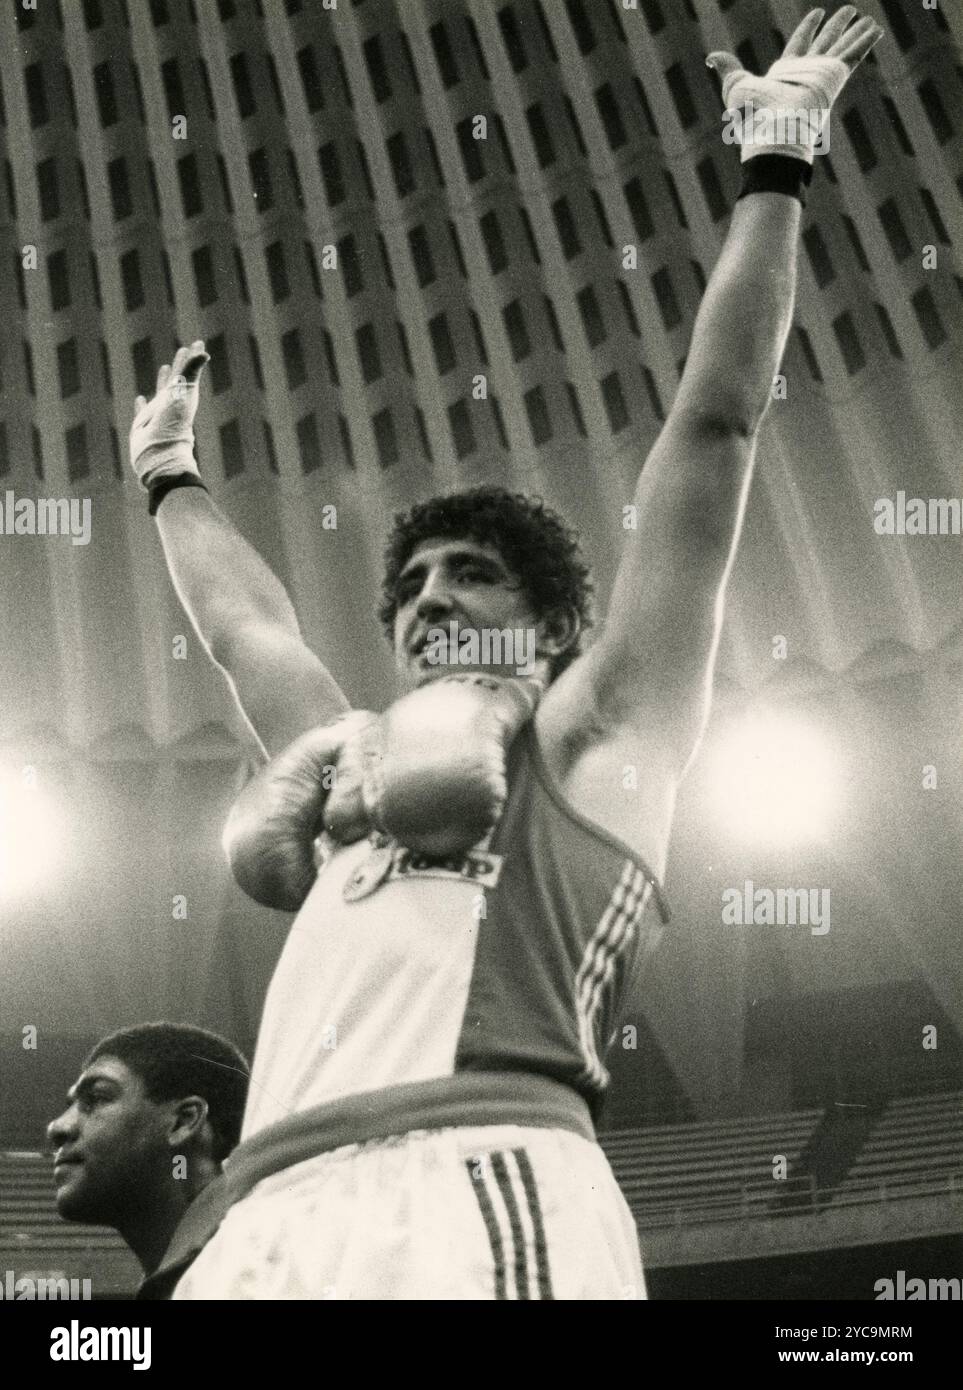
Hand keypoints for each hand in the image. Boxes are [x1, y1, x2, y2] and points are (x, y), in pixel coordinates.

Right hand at [129, 340, 209, 488]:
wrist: (161, 453)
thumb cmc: (173, 424)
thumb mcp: (183, 394)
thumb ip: (190, 372)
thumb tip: (204, 351)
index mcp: (182, 396)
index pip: (188, 371)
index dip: (193, 357)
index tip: (198, 343)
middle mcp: (171, 402)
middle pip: (177, 379)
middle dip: (181, 365)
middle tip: (183, 350)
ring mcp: (158, 413)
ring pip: (161, 392)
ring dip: (162, 380)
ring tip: (164, 368)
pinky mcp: (143, 425)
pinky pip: (142, 412)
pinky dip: (141, 405)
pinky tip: (140, 398)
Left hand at [708, 6, 884, 162]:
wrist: (771, 133)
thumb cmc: (752, 115)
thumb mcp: (736, 85)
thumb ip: (729, 68)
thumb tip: (712, 57)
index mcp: (786, 72)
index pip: (800, 43)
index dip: (808, 28)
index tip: (817, 12)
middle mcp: (807, 73)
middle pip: (826, 42)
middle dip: (837, 27)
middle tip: (849, 11)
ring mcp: (822, 76)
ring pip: (843, 47)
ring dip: (856, 32)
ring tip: (870, 19)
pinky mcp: (834, 78)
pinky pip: (853, 55)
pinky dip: (865, 42)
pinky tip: (876, 30)